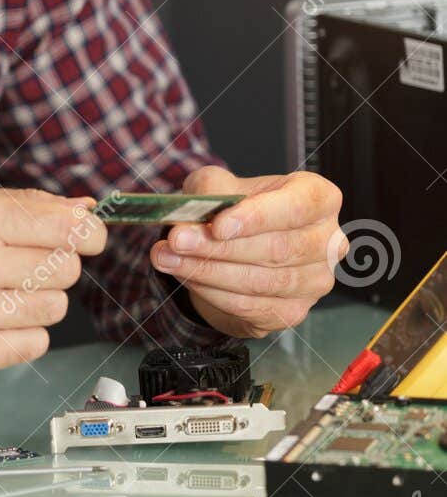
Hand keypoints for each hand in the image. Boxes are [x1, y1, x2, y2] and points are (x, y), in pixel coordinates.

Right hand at [0, 185, 106, 375]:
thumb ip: (26, 204)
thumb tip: (86, 210)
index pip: (68, 228)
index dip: (89, 234)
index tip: (87, 239)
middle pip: (67, 270)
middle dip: (55, 266)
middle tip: (22, 266)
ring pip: (55, 309)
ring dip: (38, 302)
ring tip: (0, 294)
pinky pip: (34, 345)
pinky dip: (22, 334)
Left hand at [149, 166, 346, 339]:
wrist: (238, 246)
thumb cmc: (239, 210)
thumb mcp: (221, 184)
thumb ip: (210, 190)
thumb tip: (193, 214)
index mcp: (319, 198)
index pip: (298, 206)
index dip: (257, 217)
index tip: (218, 225)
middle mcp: (327, 241)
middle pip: (276, 249)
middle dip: (218, 247)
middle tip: (176, 240)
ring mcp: (315, 281)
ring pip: (260, 282)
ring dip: (207, 272)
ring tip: (168, 257)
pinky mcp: (293, 311)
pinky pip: (249, 306)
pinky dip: (211, 292)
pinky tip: (186, 276)